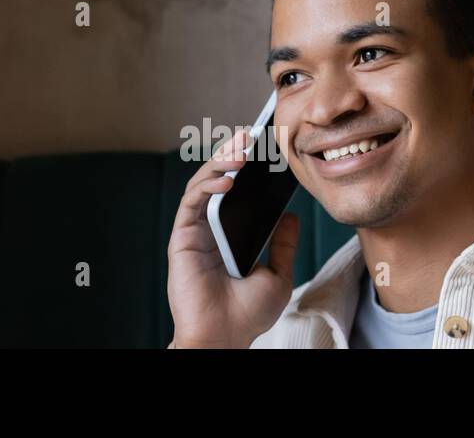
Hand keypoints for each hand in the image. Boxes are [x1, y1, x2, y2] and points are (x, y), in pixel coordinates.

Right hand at [166, 130, 299, 347]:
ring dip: (221, 162)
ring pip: (203, 185)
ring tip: (242, 148)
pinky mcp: (182, 237)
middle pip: (219, 182)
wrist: (225, 338)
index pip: (238, 194)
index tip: (267, 148)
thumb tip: (290, 216)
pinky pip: (192, 202)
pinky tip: (227, 180)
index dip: (249, 169)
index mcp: (230, 237)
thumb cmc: (247, 315)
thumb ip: (282, 245)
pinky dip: (208, 186)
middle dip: (234, 155)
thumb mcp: (278, 276)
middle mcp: (210, 231)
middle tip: (253, 136)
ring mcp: (194, 232)